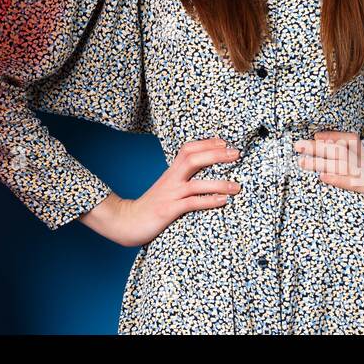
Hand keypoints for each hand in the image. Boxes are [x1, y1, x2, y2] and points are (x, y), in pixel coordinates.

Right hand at [90, 138, 242, 247]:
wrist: (127, 221)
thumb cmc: (151, 205)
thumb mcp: (167, 187)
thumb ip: (181, 179)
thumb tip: (201, 175)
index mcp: (170, 172)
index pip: (188, 149)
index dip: (206, 143)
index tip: (224, 142)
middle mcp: (170, 180)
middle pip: (192, 159)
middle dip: (216, 155)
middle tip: (236, 154)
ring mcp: (170, 195)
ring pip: (196, 184)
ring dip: (219, 183)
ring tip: (236, 186)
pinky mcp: (168, 210)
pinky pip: (191, 204)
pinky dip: (208, 201)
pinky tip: (222, 201)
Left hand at [292, 130, 363, 238]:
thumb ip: (354, 176)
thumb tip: (327, 172)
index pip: (350, 143)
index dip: (332, 137)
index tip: (314, 135)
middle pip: (341, 152)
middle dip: (318, 148)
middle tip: (298, 145)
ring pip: (345, 165)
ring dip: (321, 162)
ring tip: (303, 161)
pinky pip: (355, 184)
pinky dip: (338, 179)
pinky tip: (324, 178)